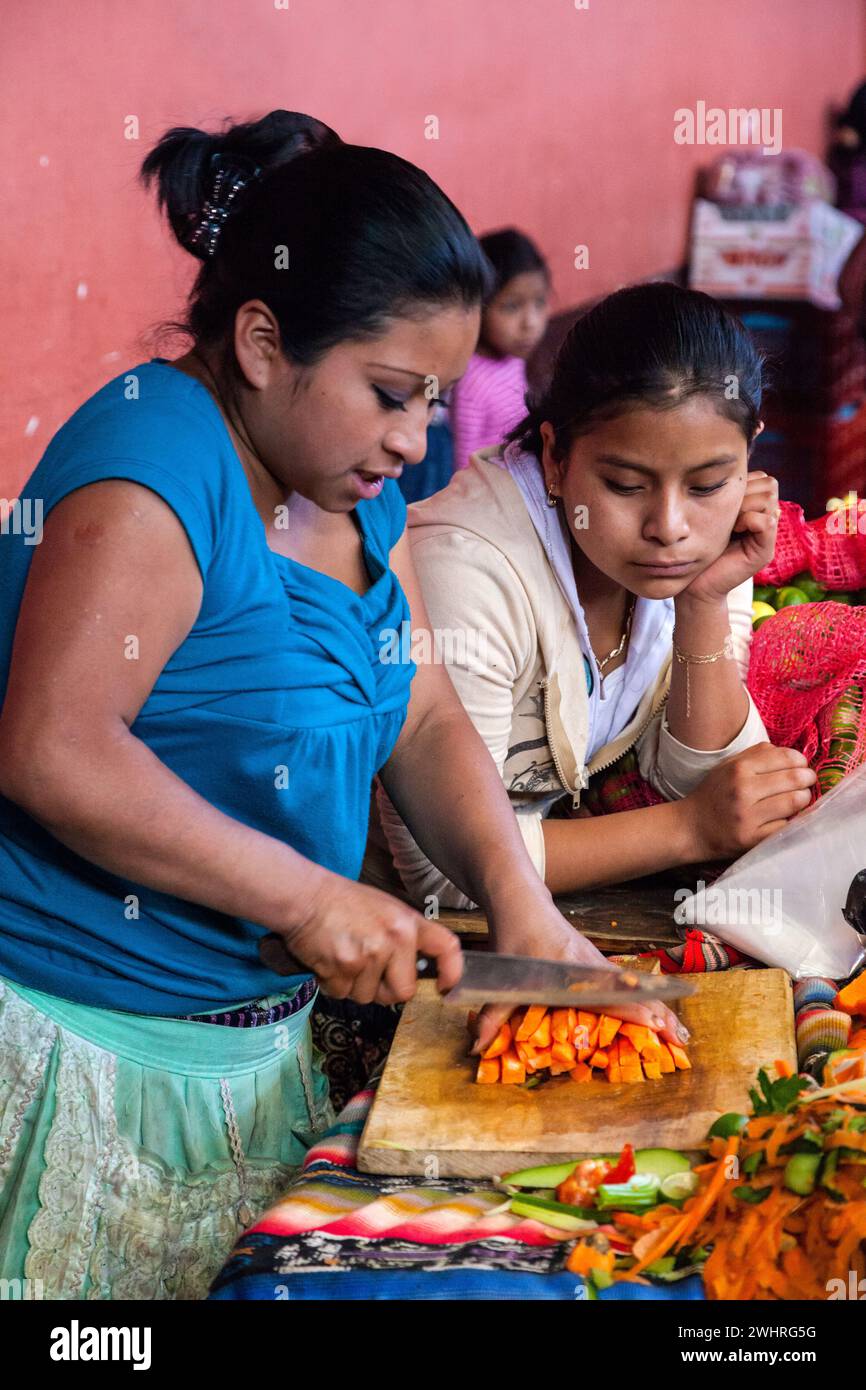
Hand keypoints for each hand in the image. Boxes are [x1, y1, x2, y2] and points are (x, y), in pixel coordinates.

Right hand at [258, 873, 462, 1004]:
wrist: (304, 897)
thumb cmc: (343, 903)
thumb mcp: (385, 909)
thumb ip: (404, 937)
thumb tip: (415, 970)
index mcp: (408, 922)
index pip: (447, 947)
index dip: (452, 972)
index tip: (443, 986)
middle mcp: (394, 939)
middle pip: (403, 992)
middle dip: (384, 991)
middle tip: (367, 971)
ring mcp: (369, 954)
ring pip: (368, 997)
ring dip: (353, 986)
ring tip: (343, 956)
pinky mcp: (343, 967)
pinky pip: (342, 994)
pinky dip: (332, 984)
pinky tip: (328, 960)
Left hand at [469, 893, 687, 1056]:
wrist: (523, 902)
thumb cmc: (514, 940)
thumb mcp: (502, 980)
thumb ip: (493, 1014)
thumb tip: (478, 1047)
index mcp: (571, 970)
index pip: (606, 994)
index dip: (631, 1010)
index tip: (655, 1023)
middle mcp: (591, 965)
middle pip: (630, 993)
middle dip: (657, 1015)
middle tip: (680, 1039)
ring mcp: (598, 962)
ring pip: (634, 989)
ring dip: (658, 1009)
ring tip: (679, 1033)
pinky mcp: (598, 961)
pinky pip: (628, 983)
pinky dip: (647, 999)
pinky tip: (661, 1012)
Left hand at [678, 471, 778, 604]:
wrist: (694, 586)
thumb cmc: (697, 549)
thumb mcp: (711, 516)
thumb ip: (726, 497)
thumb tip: (727, 472)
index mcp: (755, 511)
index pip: (763, 479)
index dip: (744, 483)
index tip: (722, 501)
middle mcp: (766, 521)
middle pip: (770, 485)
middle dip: (745, 492)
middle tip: (727, 512)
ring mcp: (767, 537)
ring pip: (769, 499)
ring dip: (745, 505)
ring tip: (730, 522)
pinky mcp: (764, 552)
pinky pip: (766, 521)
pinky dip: (748, 520)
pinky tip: (734, 530)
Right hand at [682, 741, 815, 860]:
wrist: (691, 828)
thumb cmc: (714, 794)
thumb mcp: (727, 766)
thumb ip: (757, 755)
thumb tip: (791, 755)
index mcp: (738, 769)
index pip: (786, 757)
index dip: (801, 761)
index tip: (801, 766)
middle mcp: (743, 790)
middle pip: (794, 779)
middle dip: (807, 779)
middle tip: (807, 781)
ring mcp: (747, 816)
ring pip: (794, 802)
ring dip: (803, 799)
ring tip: (800, 798)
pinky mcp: (751, 839)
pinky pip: (786, 826)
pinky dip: (792, 820)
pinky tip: (789, 817)